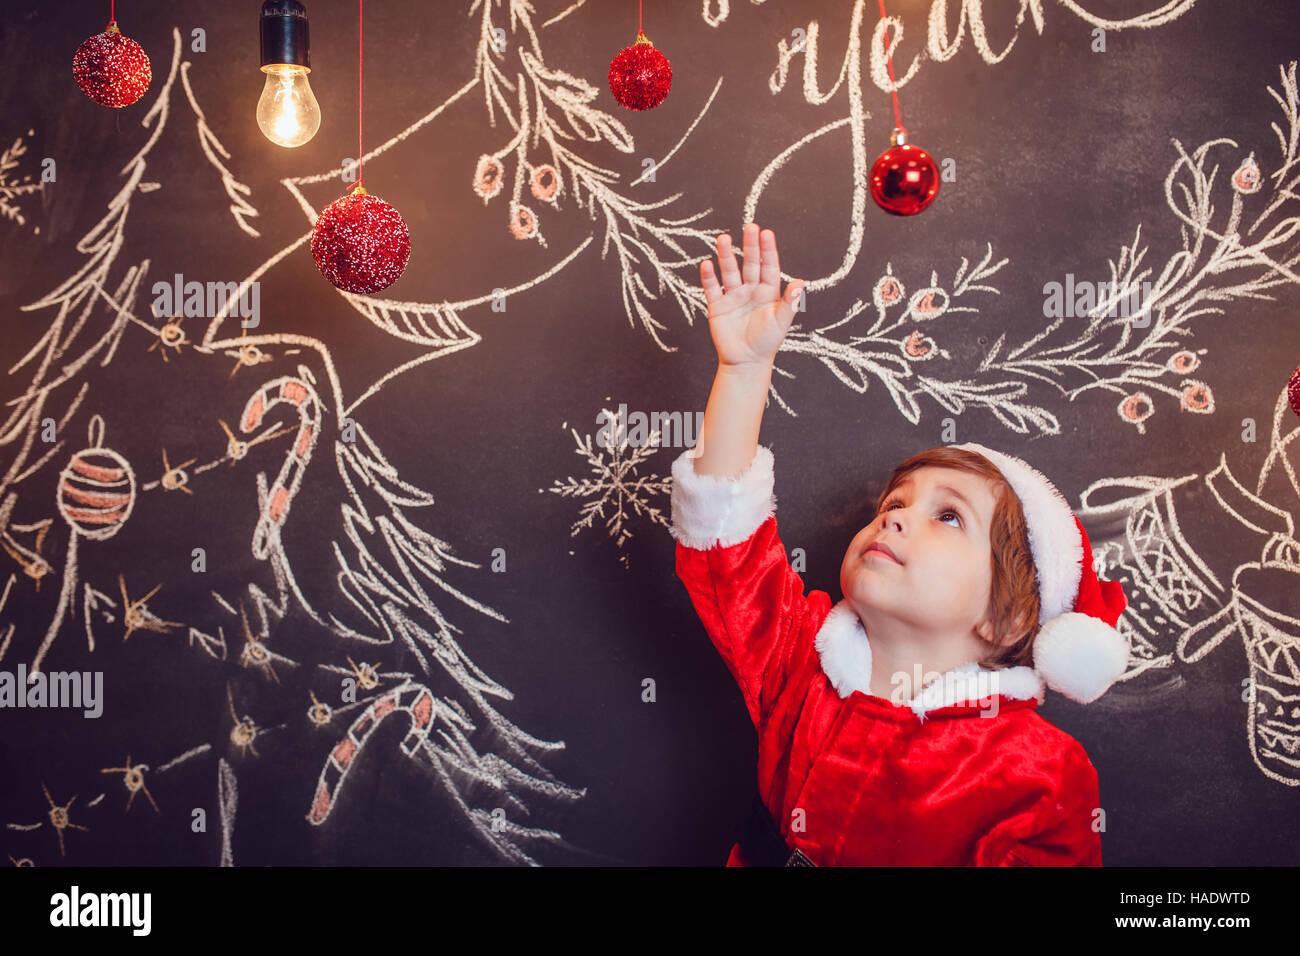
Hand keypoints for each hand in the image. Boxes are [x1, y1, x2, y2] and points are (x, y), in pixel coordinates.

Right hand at [700, 224, 803, 368]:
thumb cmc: (766, 343)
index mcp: (768, 292)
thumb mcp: (780, 322)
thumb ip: (789, 302)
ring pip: (729, 271)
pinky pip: (712, 288)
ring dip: (726, 255)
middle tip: (749, 227)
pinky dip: (708, 277)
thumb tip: (801, 282)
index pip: (768, 266)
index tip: (766, 233)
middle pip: (749, 263)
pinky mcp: (718, 306)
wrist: (745, 362)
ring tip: (723, 238)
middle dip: (749, 246)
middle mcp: (750, 290)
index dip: (767, 250)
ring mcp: (733, 297)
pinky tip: (706, 264)